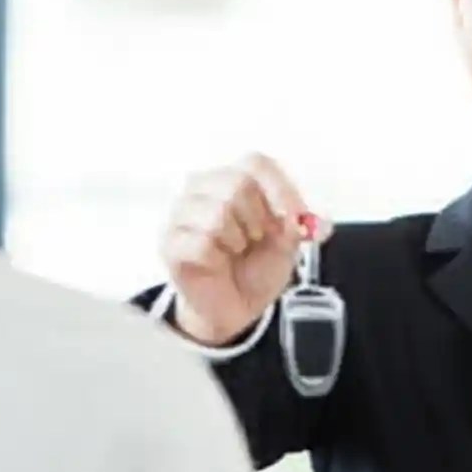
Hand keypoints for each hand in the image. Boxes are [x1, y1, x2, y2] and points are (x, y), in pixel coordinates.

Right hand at [161, 153, 330, 344]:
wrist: (235, 308)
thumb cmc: (256, 267)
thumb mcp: (286, 245)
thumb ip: (293, 226)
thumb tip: (301, 219)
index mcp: (233, 178)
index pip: (255, 164)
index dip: (280, 188)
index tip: (297, 216)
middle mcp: (202, 187)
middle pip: (237, 184)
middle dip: (258, 218)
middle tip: (257, 238)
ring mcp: (181, 213)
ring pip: (217, 213)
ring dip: (237, 239)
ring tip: (236, 250)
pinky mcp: (170, 243)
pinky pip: (200, 243)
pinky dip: (217, 258)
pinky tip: (217, 263)